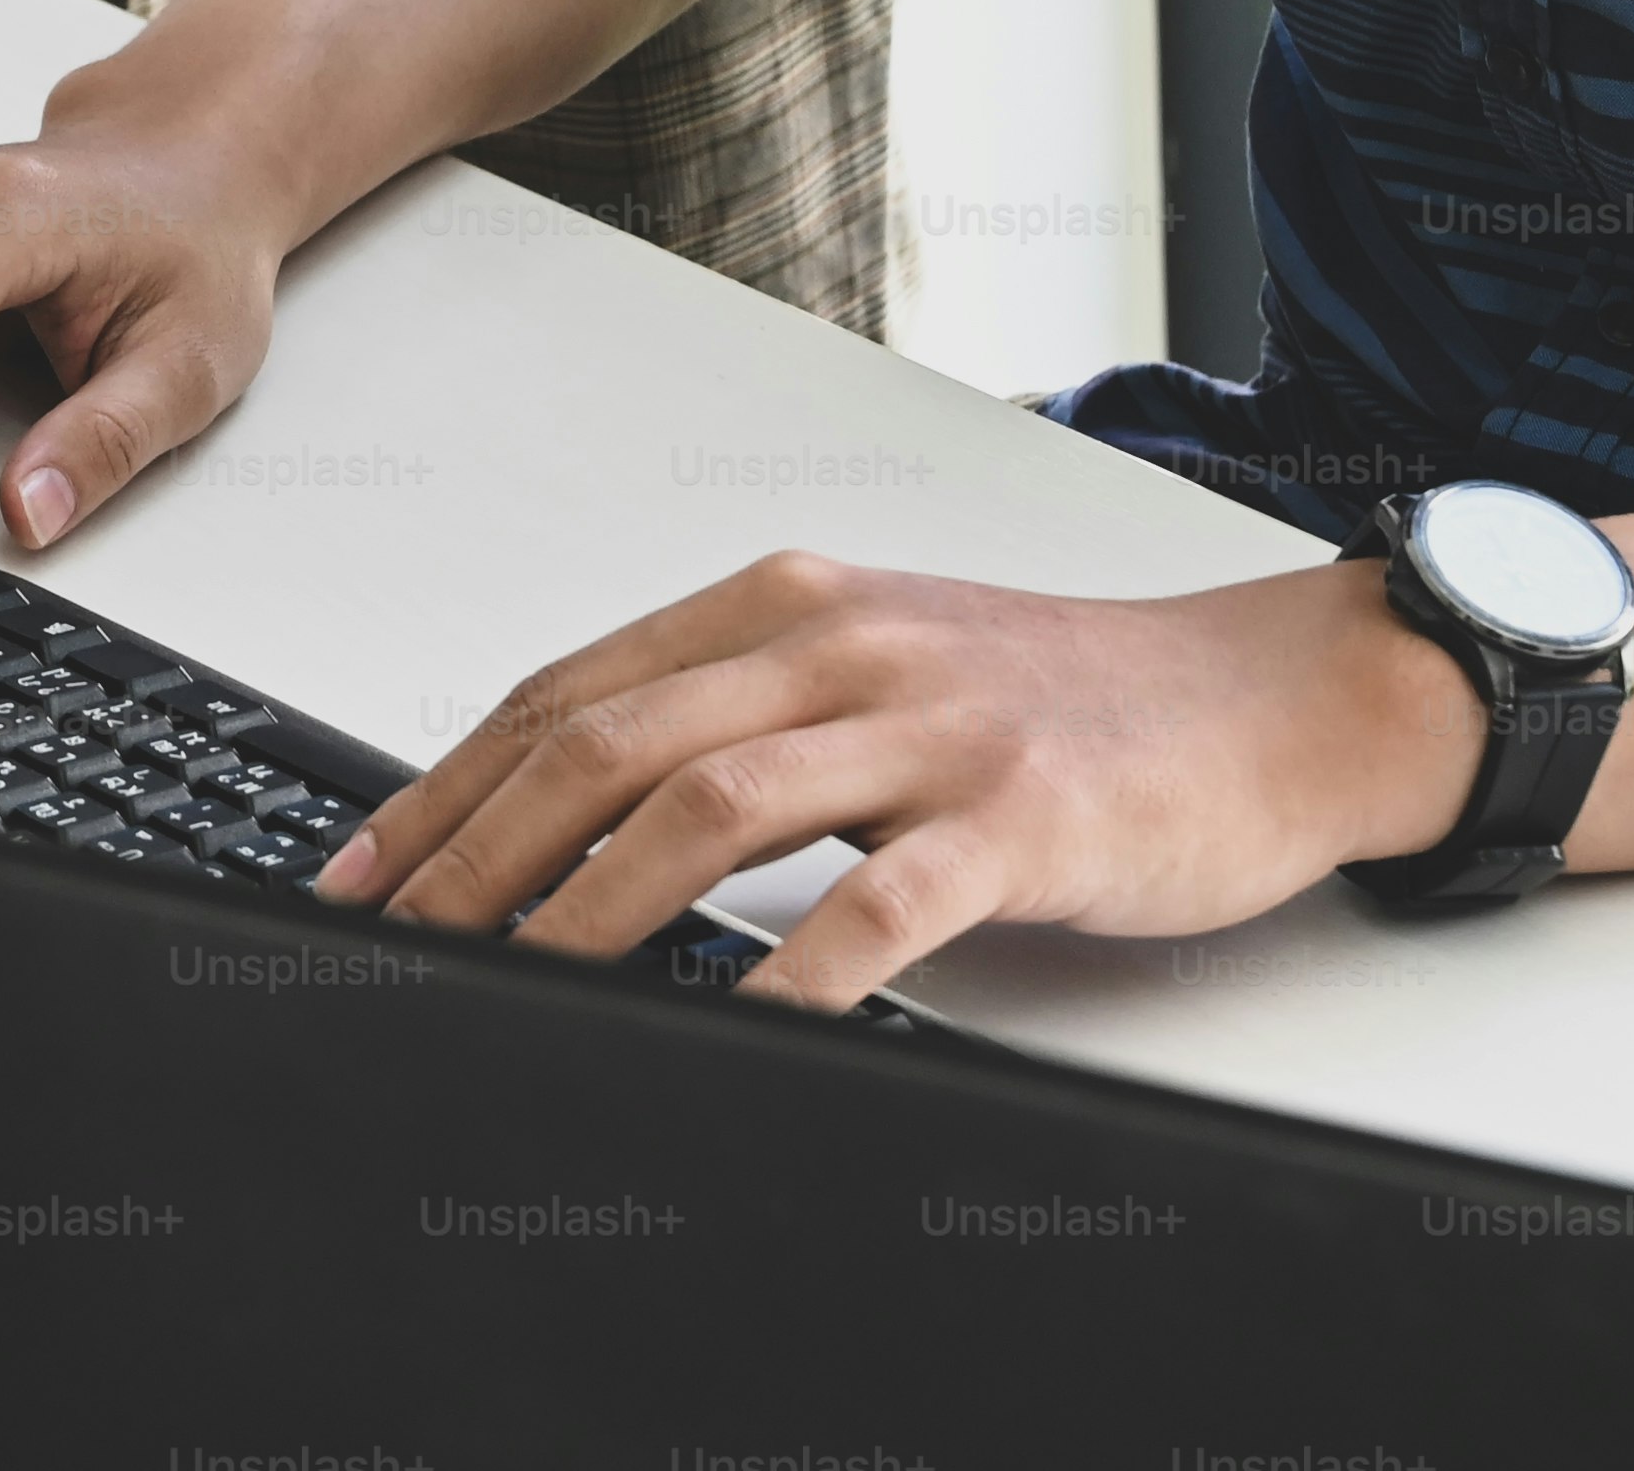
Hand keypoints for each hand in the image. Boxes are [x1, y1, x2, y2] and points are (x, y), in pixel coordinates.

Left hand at [320, 552, 1485, 1014]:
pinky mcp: (1021, 817)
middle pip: (604, 744)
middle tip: (389, 940)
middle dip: (470, 853)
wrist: (1273, 697)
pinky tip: (727, 1026)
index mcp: (786, 607)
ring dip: (583, 908)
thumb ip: (743, 718)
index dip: (447, 787)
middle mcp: (839, 647)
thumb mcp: (879, 671)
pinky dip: (787, 971)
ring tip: (504, 984)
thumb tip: (576, 810)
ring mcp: (930, 728)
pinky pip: (877, 905)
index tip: (359, 869)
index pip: (569, 694)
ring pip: (704, 806)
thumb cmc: (1068, 699)